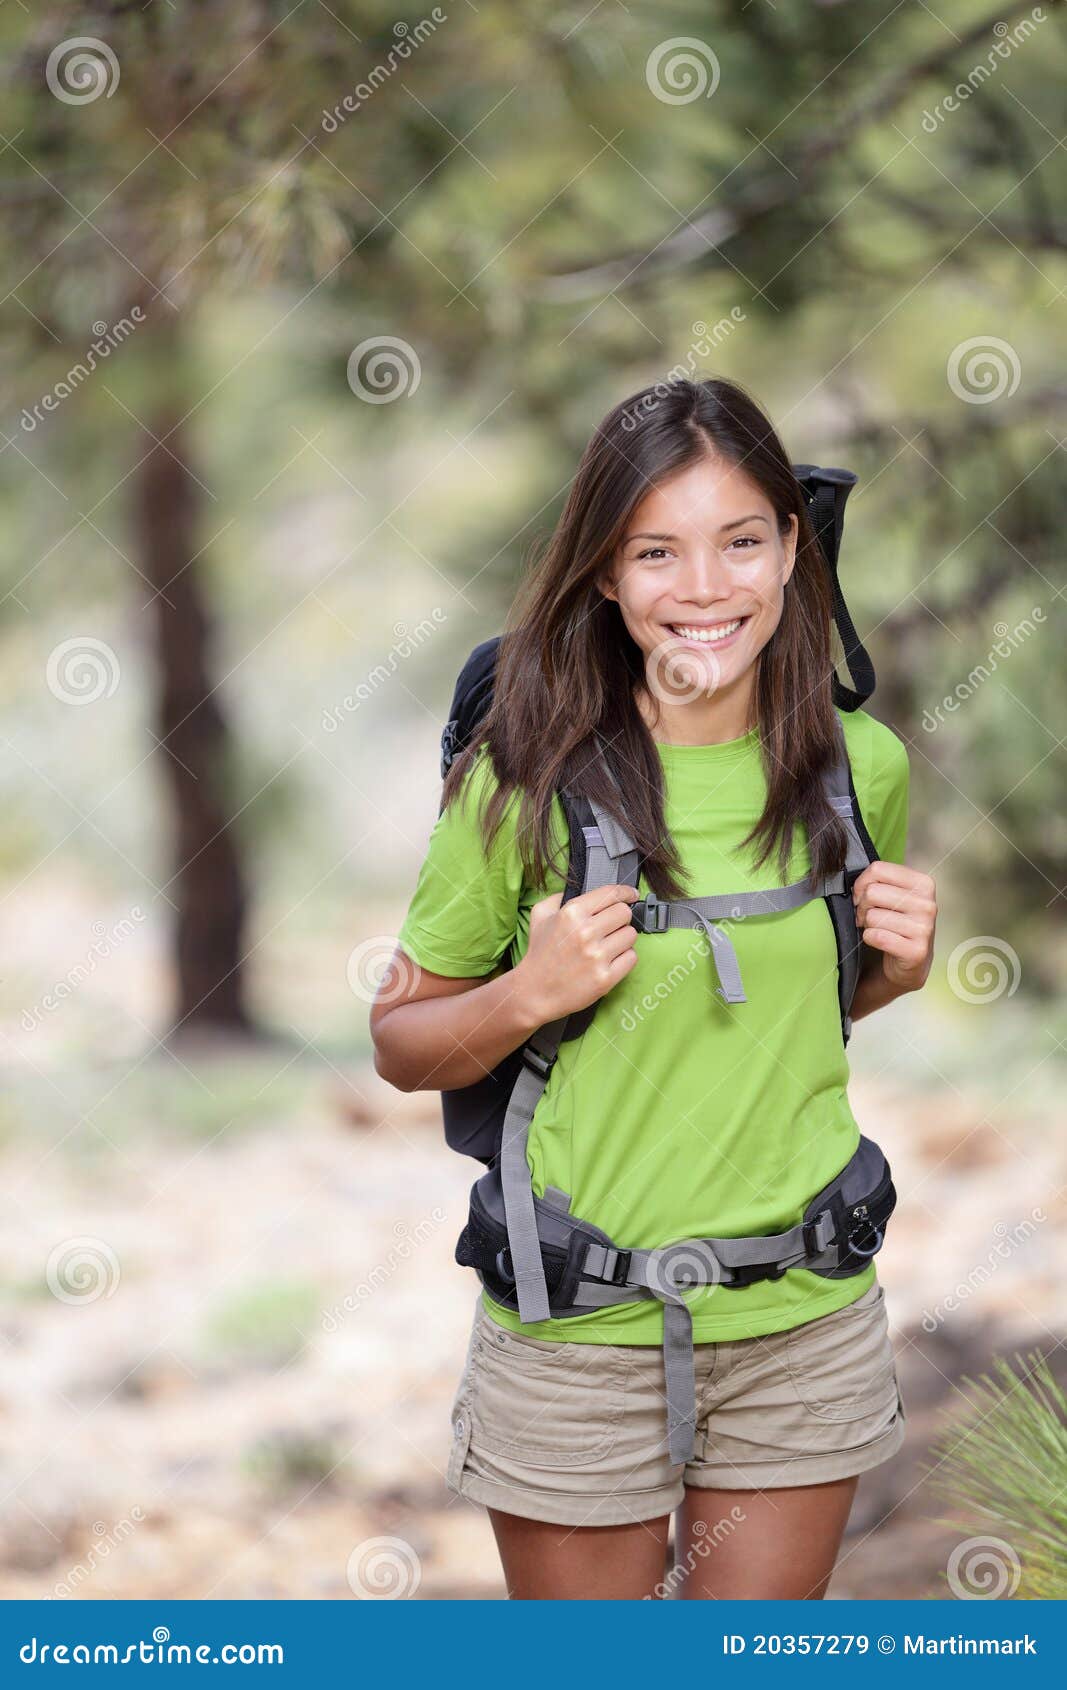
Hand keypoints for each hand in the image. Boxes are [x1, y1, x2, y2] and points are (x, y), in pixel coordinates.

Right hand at [514, 882, 639, 1023]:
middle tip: (610, 926)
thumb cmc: (540, 953)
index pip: (611, 894)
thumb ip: (559, 897)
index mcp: (572, 913)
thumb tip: (583, 890)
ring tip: (607, 945)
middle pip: (625, 913)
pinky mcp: (606, 978)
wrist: (535, 991)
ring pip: (631, 935)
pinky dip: (624, 958)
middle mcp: (586, 932)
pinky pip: (631, 957)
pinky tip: (609, 960)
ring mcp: (597, 956)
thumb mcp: (540, 916)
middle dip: (620, 918)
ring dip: (622, 938)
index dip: (625, 892)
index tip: (631, 894)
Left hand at [852, 861, 935, 993]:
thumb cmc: (899, 921)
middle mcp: (927, 904)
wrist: (912, 959)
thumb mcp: (895, 894)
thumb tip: (854, 882)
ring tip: (877, 929)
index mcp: (923, 883)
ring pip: (872, 916)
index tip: (863, 896)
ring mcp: (924, 928)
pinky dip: (870, 939)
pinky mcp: (916, 951)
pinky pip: (876, 936)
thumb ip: (879, 881)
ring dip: (867, 925)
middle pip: (872, 892)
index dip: (861, 884)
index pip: (878, 869)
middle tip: (868, 916)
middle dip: (862, 906)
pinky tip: (880, 941)